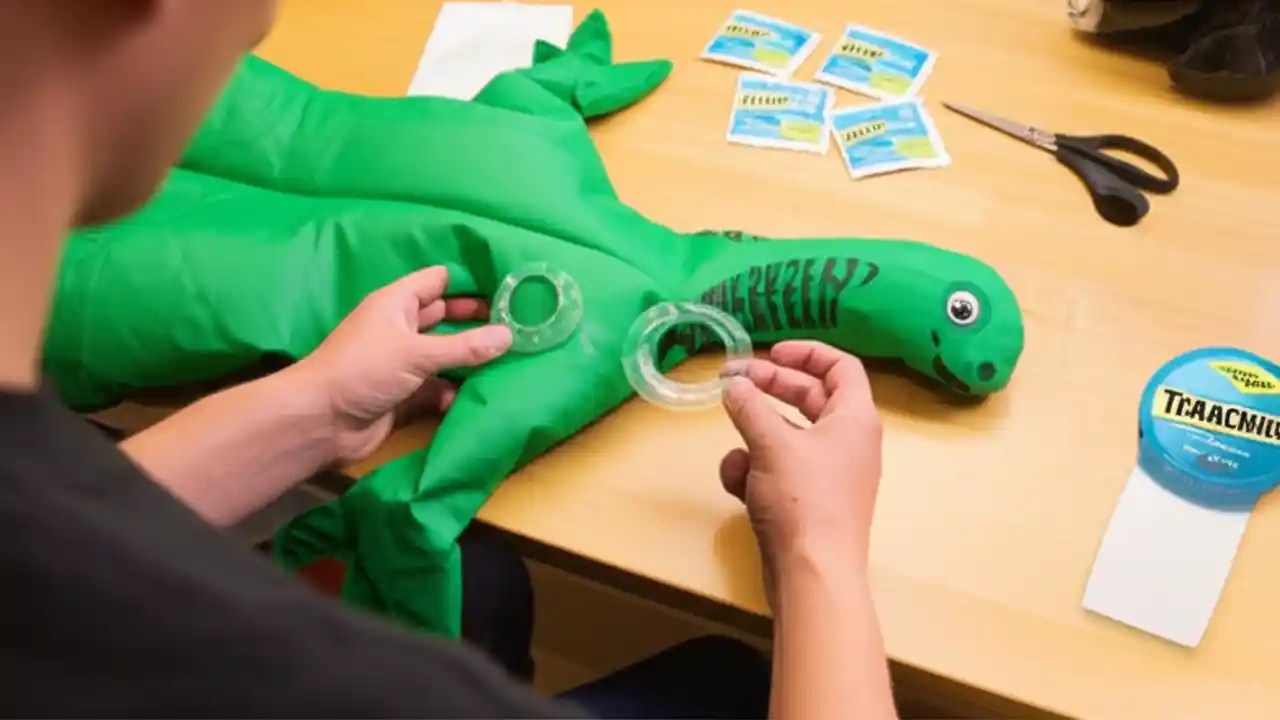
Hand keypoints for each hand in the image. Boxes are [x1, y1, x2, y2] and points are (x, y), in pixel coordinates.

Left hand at [289, 266, 512, 462]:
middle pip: (445, 316)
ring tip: (511, 358)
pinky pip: (437, 387)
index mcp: (397, 303)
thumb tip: (508, 335)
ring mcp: (402, 362)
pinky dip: (454, 390)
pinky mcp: (404, 393)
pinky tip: (478, 394)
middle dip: (477, 321)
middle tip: (518, 324)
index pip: (437, 281)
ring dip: (469, 358)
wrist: (321, 421)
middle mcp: (400, 328)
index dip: (468, 281)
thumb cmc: (364, 370)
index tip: (507, 286)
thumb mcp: (417, 353)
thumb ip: (465, 346)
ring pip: (444, 354)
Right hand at [720, 341, 882, 608]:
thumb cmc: (803, 499)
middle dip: (768, 389)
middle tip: (731, 381)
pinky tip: (737, 486)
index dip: (807, 352)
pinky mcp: (807, 501)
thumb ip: (749, 407)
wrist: (813, 574)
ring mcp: (828, 474)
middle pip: (808, 397)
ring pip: (785, 437)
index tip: (770, 351)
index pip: (841, 367)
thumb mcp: (771, 444)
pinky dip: (755, 473)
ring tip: (735, 451)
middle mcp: (847, 442)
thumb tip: (733, 384)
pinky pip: (777, 471)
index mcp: (855, 418)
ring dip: (753, 439)